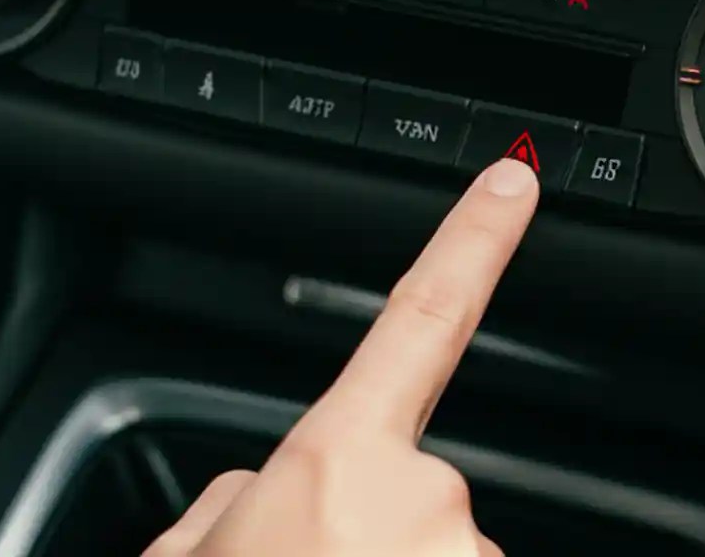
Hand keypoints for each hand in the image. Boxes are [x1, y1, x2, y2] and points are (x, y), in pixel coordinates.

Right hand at [141, 159, 540, 556]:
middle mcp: (424, 499)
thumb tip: (270, 480)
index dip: (475, 241)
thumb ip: (239, 488)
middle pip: (404, 471)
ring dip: (382, 556)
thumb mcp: (190, 551)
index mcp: (339, 462)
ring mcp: (469, 552)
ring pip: (427, 536)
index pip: (424, 315)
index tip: (514, 184)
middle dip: (360, 512)